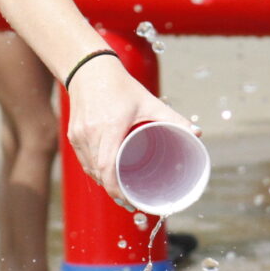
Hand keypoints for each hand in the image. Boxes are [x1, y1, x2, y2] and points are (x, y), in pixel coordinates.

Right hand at [61, 54, 192, 207]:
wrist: (89, 69)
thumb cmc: (121, 86)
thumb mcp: (149, 101)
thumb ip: (173, 118)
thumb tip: (197, 133)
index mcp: (110, 127)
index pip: (107, 168)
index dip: (117, 190)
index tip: (129, 201)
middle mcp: (91, 133)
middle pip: (99, 173)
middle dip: (114, 191)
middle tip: (131, 201)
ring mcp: (79, 135)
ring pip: (89, 169)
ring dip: (104, 183)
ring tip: (120, 192)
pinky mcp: (73, 134)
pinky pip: (83, 160)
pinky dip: (94, 171)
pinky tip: (105, 176)